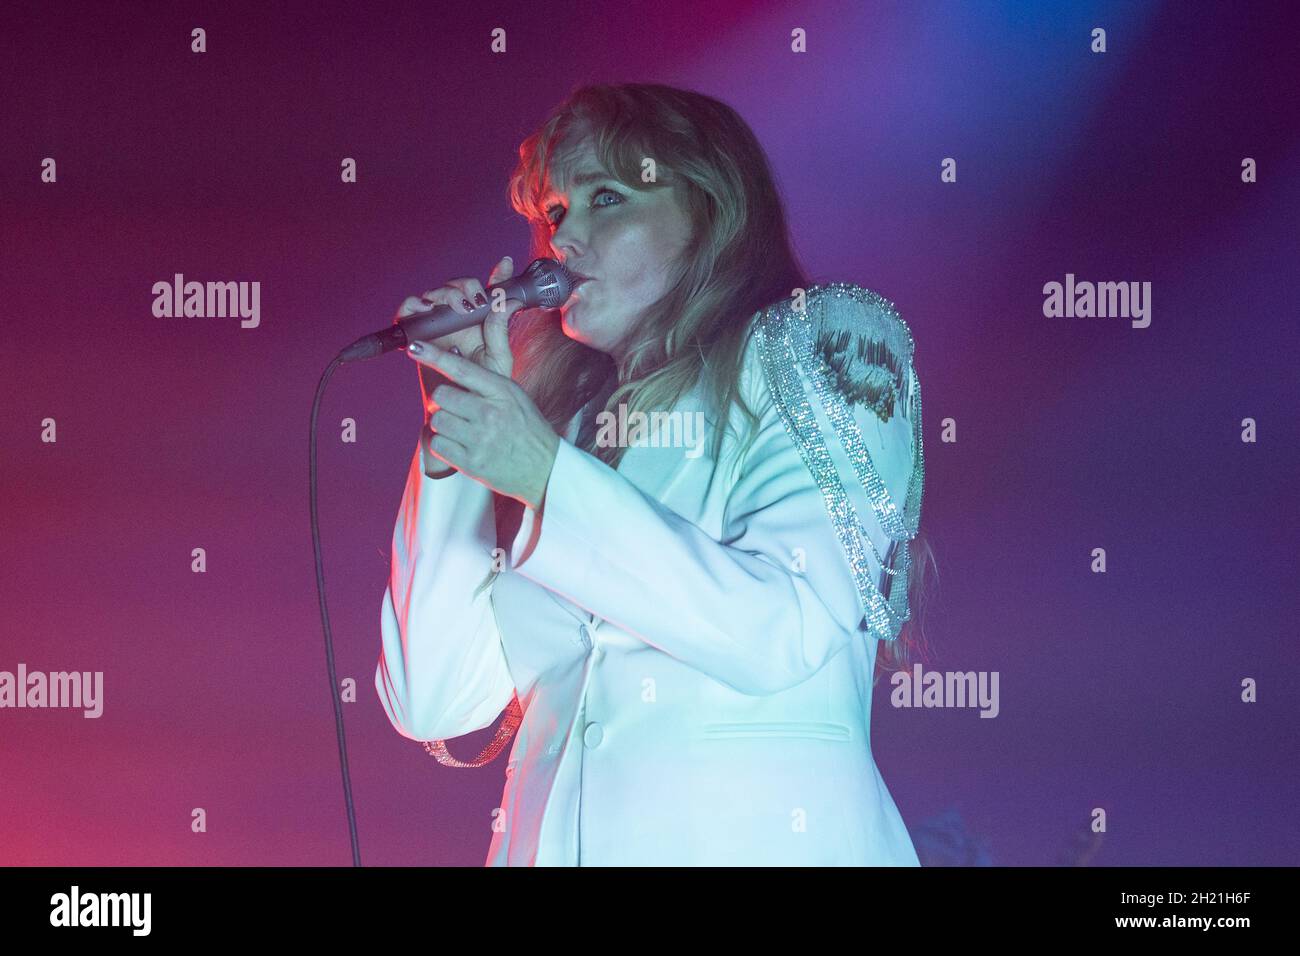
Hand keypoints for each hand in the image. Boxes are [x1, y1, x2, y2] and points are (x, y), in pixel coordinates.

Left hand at [394, 256, 527, 476]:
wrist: (544, 469)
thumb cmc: (527, 428)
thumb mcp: (515, 396)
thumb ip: (487, 379)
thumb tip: (458, 365)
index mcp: (502, 391)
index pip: (462, 368)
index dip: (434, 356)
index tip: (414, 346)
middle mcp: (490, 413)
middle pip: (442, 396)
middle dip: (446, 403)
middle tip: (461, 410)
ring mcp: (479, 439)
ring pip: (438, 420)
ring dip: (446, 425)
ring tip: (466, 431)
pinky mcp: (471, 462)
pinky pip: (438, 444)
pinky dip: (446, 445)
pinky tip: (464, 447)